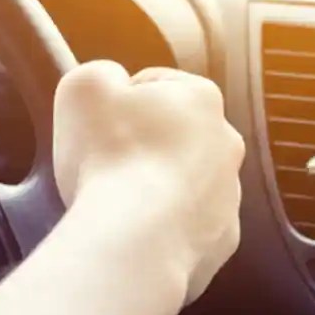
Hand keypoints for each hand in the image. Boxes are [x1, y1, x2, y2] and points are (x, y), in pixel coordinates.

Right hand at [53, 61, 244, 303]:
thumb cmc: (108, 156)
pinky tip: (138, 231)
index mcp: (201, 97)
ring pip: (185, 182)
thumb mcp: (84, 87)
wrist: (134, 240)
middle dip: (143, 145)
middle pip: (174, 135)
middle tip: (105, 163)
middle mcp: (226, 143)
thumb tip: (110, 84)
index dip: (119, 102)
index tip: (99, 126)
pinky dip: (166, 228)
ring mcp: (229, 195)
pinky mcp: (222, 240)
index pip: (154, 86)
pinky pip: (188, 226)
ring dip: (155, 187)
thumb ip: (100, 73)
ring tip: (119, 202)